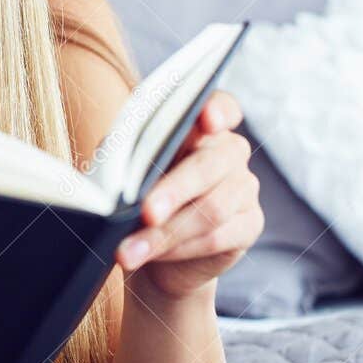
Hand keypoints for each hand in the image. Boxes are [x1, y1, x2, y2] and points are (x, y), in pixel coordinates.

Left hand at [116, 90, 262, 302]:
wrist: (156, 252)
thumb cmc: (139, 196)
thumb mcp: (125, 170)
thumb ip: (125, 157)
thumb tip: (113, 168)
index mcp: (202, 127)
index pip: (221, 106)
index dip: (216, 111)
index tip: (206, 120)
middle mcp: (230, 152)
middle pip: (209, 165)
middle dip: (174, 190)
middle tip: (145, 212)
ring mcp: (244, 188)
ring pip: (211, 209)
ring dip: (165, 232)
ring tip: (129, 250)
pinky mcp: (249, 225)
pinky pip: (216, 237)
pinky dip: (179, 248)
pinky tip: (152, 255)